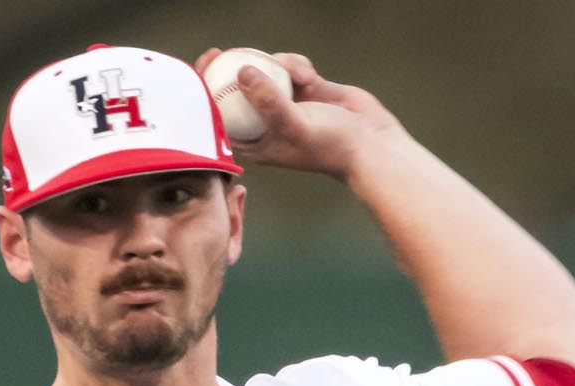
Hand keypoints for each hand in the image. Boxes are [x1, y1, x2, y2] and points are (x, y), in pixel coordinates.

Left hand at [195, 49, 404, 179]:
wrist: (370, 144)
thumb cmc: (330, 146)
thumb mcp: (293, 124)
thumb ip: (267, 100)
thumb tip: (242, 72)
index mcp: (253, 141)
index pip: (219, 115)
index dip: (205, 91)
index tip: (204, 67)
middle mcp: (265, 122)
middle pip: (236, 89)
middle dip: (230, 68)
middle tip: (222, 51)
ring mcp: (285, 104)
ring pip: (266, 71)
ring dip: (280, 66)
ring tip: (302, 78)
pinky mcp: (304, 89)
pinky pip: (289, 66)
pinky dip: (298, 65)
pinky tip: (312, 77)